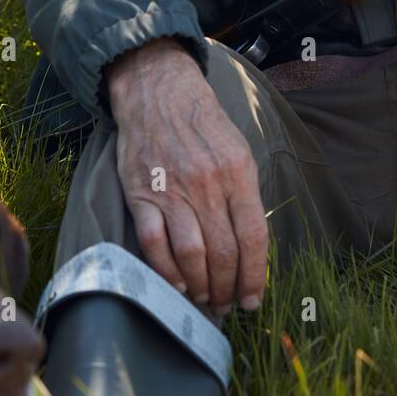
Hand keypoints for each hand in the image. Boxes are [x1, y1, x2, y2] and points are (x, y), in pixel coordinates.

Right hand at [104, 37, 267, 314]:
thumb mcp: (238, 149)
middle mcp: (207, 183)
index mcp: (238, 171)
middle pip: (224, 252)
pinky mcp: (141, 194)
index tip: (253, 299)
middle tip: (228, 303)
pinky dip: (167, 271)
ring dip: (201, 286)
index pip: (253, 237)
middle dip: (229, 288)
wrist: (158, 91)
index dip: (255, 275)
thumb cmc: (202, 123)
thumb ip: (244, 193)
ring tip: (206, 298)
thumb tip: (250, 245)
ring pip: (192, 254)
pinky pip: (154, 244)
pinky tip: (178, 283)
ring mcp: (172, 190)